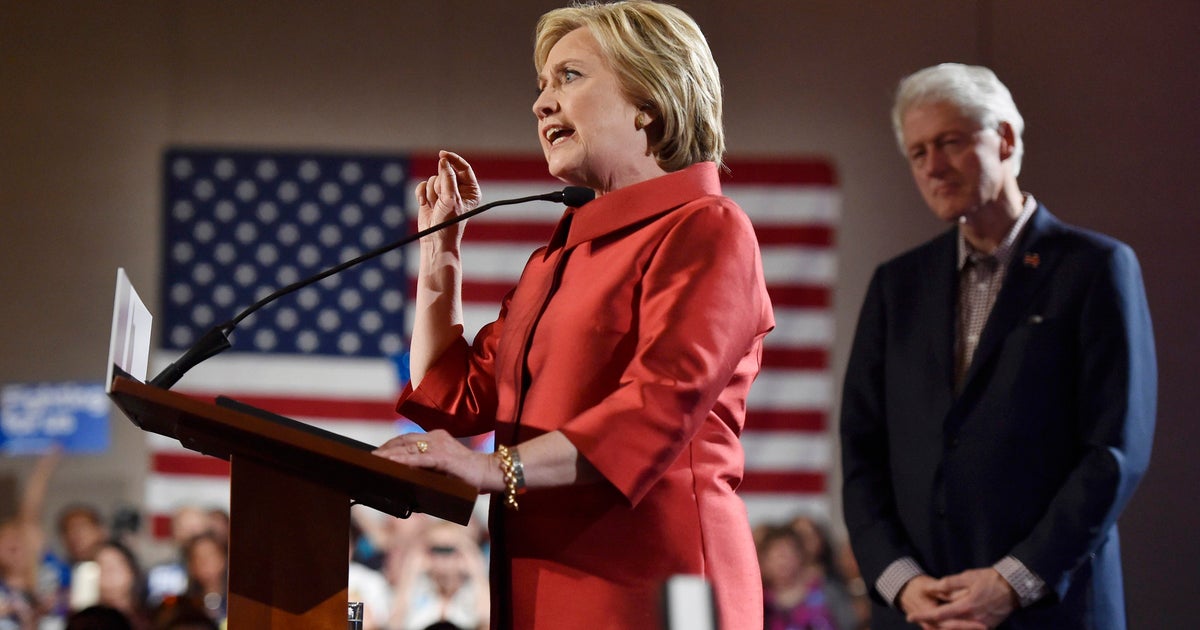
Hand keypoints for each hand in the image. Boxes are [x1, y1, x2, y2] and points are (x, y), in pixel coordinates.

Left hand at [373, 429, 500, 492]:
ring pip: (408, 448)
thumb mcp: (444, 469)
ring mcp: (440, 446)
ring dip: (388, 454)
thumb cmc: (470, 475)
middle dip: (385, 448)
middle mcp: (437, 438)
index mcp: (437, 438)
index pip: (408, 439)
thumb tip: (409, 480)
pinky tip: (391, 464)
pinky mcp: (443, 457)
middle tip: (369, 457)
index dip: (391, 445)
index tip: (377, 452)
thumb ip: (429, 470)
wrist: (491, 473)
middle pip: (404, 441)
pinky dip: (402, 461)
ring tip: (374, 459)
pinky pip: (418, 459)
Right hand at [415, 150, 480, 230]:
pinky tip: (424, 205)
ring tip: (435, 206)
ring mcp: (444, 192)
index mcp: (471, 190)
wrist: (435, 239)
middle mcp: (459, 189)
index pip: (463, 167)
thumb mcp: (451, 199)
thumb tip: (443, 161)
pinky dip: (422, 194)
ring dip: (431, 193)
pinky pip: (423, 185)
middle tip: (441, 198)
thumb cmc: (449, 223)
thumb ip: (448, 179)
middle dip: (440, 185)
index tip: (442, 154)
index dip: (452, 159)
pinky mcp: (430, 196)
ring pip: (433, 179)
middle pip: (446, 172)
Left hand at [906, 568, 1015, 628]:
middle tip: (918, 618)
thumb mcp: (968, 576)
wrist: (1015, 587)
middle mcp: (973, 620)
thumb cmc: (990, 579)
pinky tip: (950, 622)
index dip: (923, 616)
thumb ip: (949, 584)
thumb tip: (933, 588)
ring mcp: (982, 626)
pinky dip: (957, 627)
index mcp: (966, 607)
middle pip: (946, 627)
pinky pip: (968, 629)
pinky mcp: (988, 627)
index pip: (939, 614)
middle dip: (931, 623)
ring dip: (944, 626)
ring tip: (931, 619)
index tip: (910, 616)